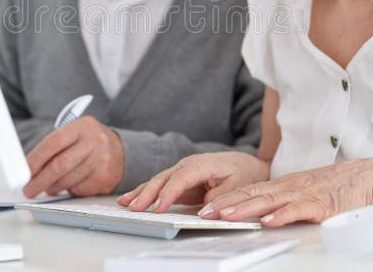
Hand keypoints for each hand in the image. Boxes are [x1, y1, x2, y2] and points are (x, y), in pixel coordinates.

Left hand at [22, 116, 123, 197]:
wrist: (121, 151)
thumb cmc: (89, 143)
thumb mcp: (74, 135)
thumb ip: (53, 147)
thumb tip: (29, 169)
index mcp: (83, 125)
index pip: (53, 142)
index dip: (35, 159)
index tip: (24, 172)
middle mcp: (95, 141)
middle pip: (60, 165)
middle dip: (40, 180)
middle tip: (28, 189)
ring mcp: (103, 159)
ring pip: (68, 180)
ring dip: (52, 187)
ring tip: (47, 187)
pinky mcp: (106, 177)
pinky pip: (79, 189)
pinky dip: (69, 190)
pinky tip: (68, 185)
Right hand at [116, 152, 269, 212]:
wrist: (247, 164)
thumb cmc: (244, 173)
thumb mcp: (239, 185)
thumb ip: (220, 196)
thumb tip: (204, 207)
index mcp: (203, 164)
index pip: (181, 178)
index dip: (168, 193)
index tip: (157, 208)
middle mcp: (189, 164)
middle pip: (164, 178)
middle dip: (147, 193)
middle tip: (134, 208)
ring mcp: (182, 170)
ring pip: (158, 181)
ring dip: (141, 192)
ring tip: (124, 204)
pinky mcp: (179, 178)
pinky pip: (160, 185)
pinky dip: (145, 192)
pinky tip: (131, 199)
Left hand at [199, 158, 372, 225]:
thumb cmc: (348, 187)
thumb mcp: (314, 193)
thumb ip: (292, 202)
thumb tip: (269, 216)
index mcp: (289, 185)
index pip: (252, 190)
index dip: (228, 199)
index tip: (206, 208)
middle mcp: (294, 186)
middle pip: (254, 194)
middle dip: (226, 204)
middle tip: (203, 214)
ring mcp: (309, 194)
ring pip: (271, 200)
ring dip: (245, 208)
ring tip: (224, 216)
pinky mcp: (326, 204)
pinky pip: (301, 209)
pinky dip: (283, 215)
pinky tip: (268, 221)